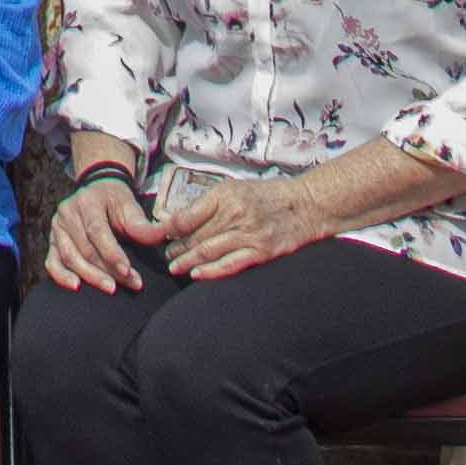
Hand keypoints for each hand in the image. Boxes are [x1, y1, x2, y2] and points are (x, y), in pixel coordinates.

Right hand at [40, 166, 152, 293]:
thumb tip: (164, 235)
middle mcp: (67, 213)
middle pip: (85, 248)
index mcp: (87, 201)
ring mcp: (57, 228)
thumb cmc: (115, 202)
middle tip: (130, 284)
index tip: (128, 271)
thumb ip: (143, 224)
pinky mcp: (52, 242)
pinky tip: (75, 287)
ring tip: (110, 288)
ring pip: (69, 257)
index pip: (97, 231)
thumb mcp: (130, 206)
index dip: (112, 253)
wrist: (97, 191)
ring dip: (90, 276)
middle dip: (108, 269)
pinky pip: (51, 262)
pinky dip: (61, 276)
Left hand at [152, 167, 326, 281]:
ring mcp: (248, 233)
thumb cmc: (268, 196)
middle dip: (177, 247)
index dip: (169, 229)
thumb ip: (209, 204)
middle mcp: (235, 213)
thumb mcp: (235, 189)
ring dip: (187, 261)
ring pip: (209, 250)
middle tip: (166, 255)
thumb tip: (179, 219)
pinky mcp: (261, 251)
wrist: (305, 204)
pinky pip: (231, 264)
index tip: (160, 236)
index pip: (187, 215)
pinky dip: (212, 271)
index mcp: (225, 195)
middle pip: (195, 236)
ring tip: (174, 267)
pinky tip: (197, 275)